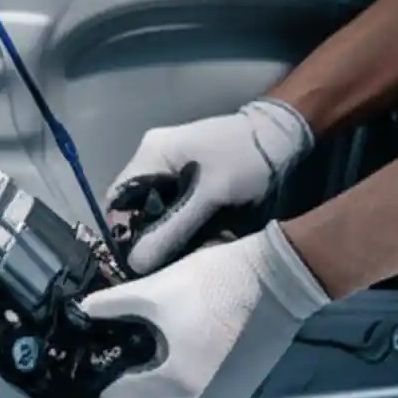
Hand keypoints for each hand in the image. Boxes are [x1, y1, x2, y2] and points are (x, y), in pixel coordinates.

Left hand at [79, 221, 329, 397]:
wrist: (278, 277)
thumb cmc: (213, 284)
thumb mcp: (156, 290)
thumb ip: (114, 303)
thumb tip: (84, 308)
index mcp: (176, 382)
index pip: (129, 393)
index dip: (108, 382)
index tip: (94, 369)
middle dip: (136, 383)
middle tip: (122, 355)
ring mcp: (229, 395)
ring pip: (182, 397)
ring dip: (164, 381)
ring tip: (151, 351)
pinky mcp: (247, 384)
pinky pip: (205, 390)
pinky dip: (190, 378)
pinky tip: (184, 352)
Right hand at [108, 98, 312, 273]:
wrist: (280, 135)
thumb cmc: (243, 159)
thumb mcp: (209, 195)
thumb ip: (173, 228)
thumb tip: (137, 262)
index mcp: (151, 153)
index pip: (117, 197)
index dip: (122, 229)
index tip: (136, 258)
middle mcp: (154, 157)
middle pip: (135, 204)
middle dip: (146, 233)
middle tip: (159, 261)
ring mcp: (172, 164)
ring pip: (155, 206)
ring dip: (165, 229)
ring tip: (177, 253)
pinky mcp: (189, 174)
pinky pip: (173, 202)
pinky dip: (179, 221)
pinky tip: (191, 238)